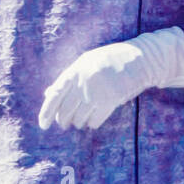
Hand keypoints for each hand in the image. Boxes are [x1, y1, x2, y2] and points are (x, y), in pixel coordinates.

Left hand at [39, 41, 153, 130]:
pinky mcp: (111, 100)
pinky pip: (94, 121)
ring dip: (79, 122)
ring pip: (79, 118)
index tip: (43, 124)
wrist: (140, 59)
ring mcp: (97, 91)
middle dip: (63, 120)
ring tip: (82, 119)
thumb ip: (68, 78)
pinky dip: (92, 123)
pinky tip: (94, 120)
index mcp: (76, 69)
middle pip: (65, 111)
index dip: (46, 111)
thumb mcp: (86, 63)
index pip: (55, 95)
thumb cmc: (111, 60)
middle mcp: (84, 81)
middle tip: (65, 123)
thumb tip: (47, 94)